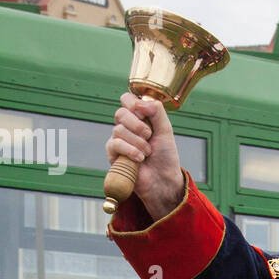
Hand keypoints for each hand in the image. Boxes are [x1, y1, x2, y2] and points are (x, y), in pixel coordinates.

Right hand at [106, 92, 184, 220]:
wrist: (163, 179)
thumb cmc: (165, 156)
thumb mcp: (166, 130)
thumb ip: (157, 112)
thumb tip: (141, 102)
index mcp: (139, 117)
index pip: (127, 99)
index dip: (134, 103)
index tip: (145, 114)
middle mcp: (126, 126)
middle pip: (121, 113)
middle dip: (137, 124)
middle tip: (149, 135)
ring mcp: (118, 140)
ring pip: (119, 129)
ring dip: (138, 141)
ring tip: (148, 152)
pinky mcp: (113, 154)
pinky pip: (115, 144)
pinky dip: (130, 150)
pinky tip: (140, 158)